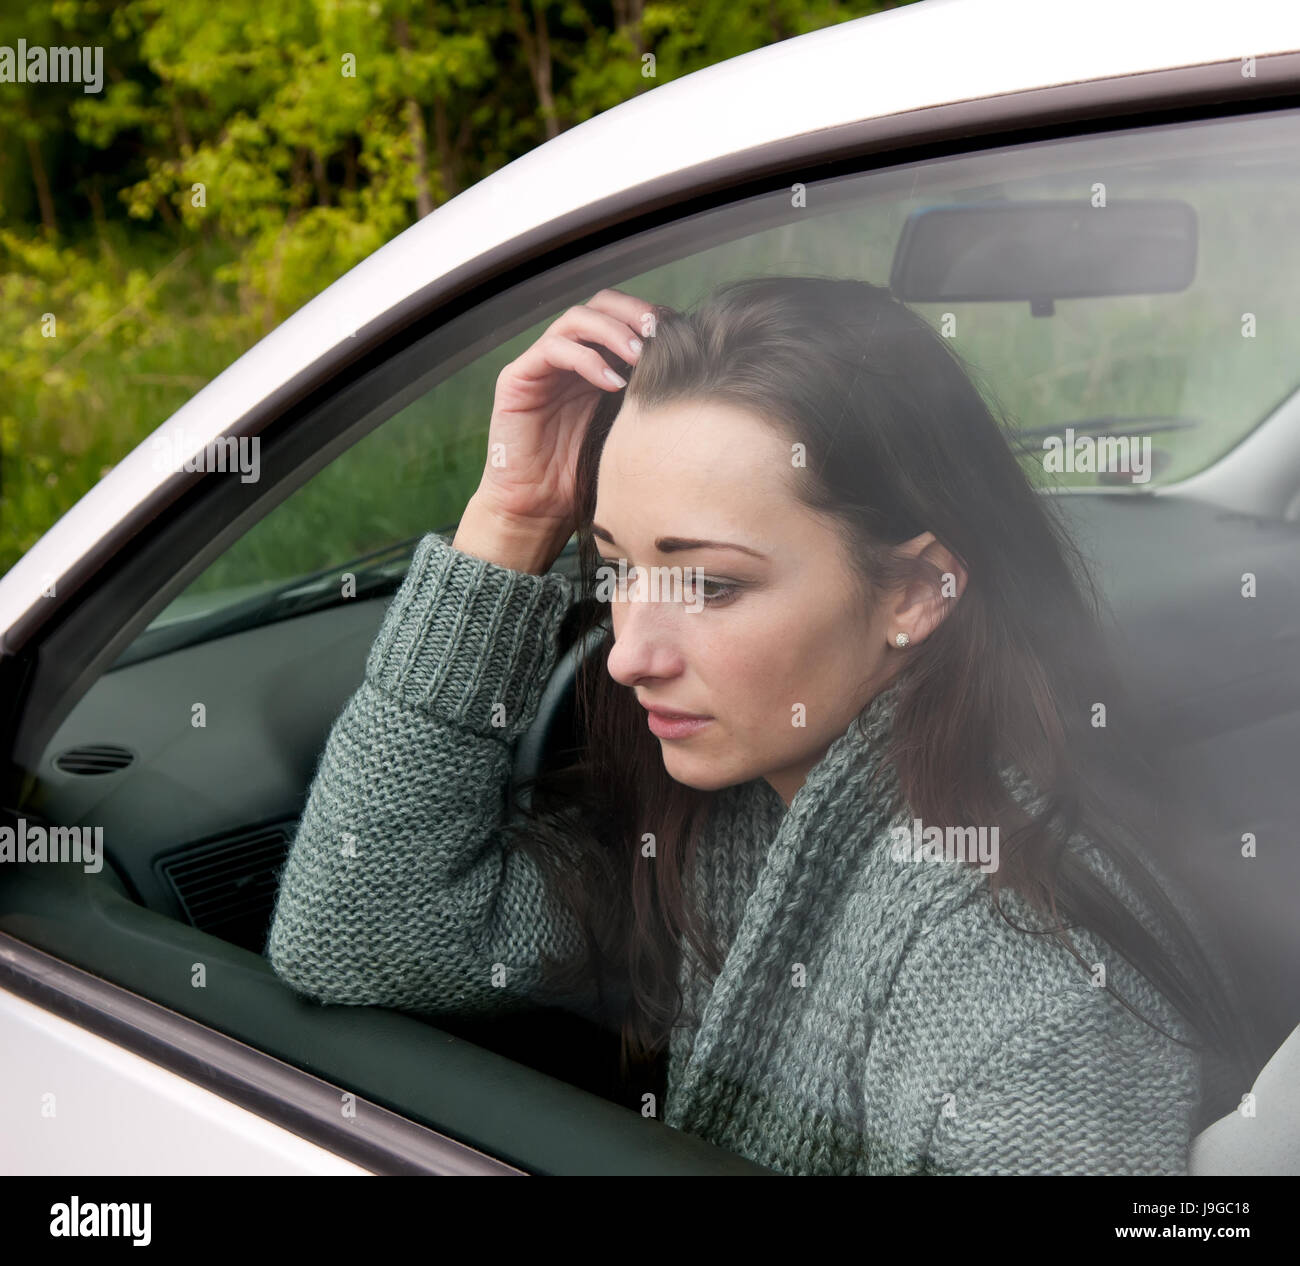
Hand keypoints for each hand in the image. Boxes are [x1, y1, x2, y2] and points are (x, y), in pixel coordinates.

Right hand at [459, 288, 656, 569]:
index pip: (624, 316)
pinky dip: (586, 359)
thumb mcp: (629, 429)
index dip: (651, 317)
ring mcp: (542, 364)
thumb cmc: (587, 475)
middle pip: (601, 304)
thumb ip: (647, 396)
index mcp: (597, 362)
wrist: (541, 508)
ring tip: (639, 356)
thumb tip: (695, 372)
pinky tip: (611, 383)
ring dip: (613, 331)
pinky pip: (553, 350)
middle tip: (660, 333)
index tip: (682, 334)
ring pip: (577, 319)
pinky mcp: (517, 378)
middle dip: (634, 313)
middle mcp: (569, 356)